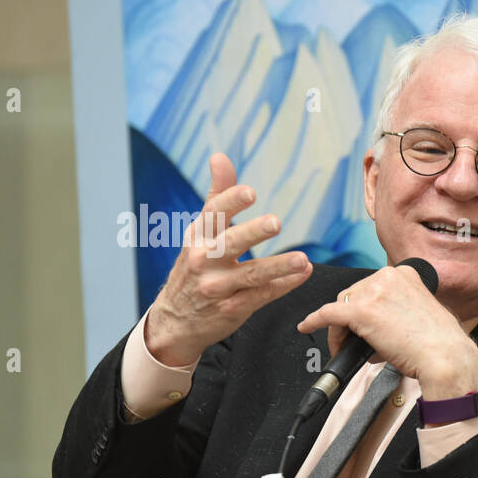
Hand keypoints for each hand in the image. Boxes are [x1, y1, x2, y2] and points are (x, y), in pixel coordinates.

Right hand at [144, 153, 311, 365]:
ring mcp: (217, 287)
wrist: (175, 320)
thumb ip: (217, 196)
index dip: (230, 202)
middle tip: (275, 223)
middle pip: (230, 243)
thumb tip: (220, 157)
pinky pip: (261, 295)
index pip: (213, 214)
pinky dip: (283, 286)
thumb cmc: (193, 268)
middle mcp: (204, 260)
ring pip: (251, 274)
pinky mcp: (232, 308)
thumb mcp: (199, 233)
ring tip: (302, 259)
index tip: (250, 192)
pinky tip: (302, 274)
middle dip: (252, 233)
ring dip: (278, 267)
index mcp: (198, 237)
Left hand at [296, 264, 477, 400]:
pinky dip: (314, 321)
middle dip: (350, 319)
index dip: (364, 307)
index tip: (364, 324)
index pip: (371, 287)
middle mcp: (388, 277)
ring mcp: (373, 292)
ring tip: (348, 348)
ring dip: (340, 328)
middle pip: (353, 295)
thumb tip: (377, 326)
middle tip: (355, 341)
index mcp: (405, 273)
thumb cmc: (439, 344)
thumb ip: (399, 309)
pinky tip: (307, 326)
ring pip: (341, 307)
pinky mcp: (360, 311)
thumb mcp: (421, 312)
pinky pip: (327, 314)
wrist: (445, 358)